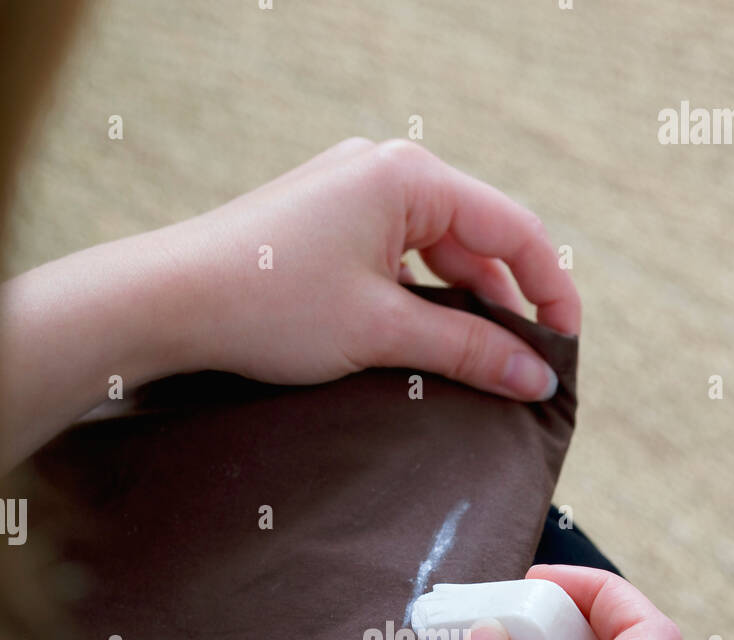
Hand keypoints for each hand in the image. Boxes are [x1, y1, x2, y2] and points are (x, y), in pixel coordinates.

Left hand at [0, 138, 578, 466]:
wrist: (168, 302)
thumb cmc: (270, 304)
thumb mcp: (382, 332)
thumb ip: (467, 349)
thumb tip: (534, 375)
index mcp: (409, 177)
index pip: (513, 228)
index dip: (550, 290)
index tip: (565, 346)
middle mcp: (385, 170)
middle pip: (477, 238)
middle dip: (505, 303)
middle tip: (525, 367)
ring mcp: (352, 193)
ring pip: (436, 253)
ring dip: (461, 307)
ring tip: (480, 365)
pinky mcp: (328, 223)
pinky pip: (397, 258)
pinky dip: (419, 300)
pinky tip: (424, 343)